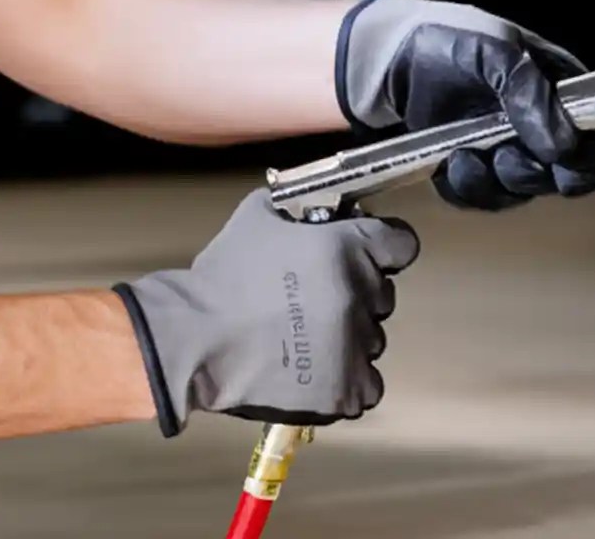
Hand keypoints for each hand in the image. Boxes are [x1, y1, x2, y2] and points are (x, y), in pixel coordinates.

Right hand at [113, 189, 418, 437]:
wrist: (194, 341)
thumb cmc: (220, 280)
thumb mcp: (257, 217)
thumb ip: (296, 207)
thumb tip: (313, 207)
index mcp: (347, 247)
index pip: (401, 244)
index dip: (383, 249)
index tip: (367, 256)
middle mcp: (360, 293)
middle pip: (383, 293)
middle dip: (356, 295)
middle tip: (314, 302)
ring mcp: (356, 343)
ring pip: (372, 338)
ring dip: (348, 338)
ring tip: (302, 340)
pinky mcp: (347, 387)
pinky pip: (367, 384)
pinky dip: (347, 381)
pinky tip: (315, 372)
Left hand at [335, 0, 594, 210]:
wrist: (386, 61)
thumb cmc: (445, 41)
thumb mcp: (490, 50)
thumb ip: (530, 90)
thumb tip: (564, 142)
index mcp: (565, 89)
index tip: (568, 158)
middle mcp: (546, 125)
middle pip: (572, 175)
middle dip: (539, 174)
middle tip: (506, 158)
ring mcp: (513, 151)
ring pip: (527, 191)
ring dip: (498, 180)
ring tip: (464, 153)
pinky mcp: (480, 172)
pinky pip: (488, 199)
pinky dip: (469, 187)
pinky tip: (450, 161)